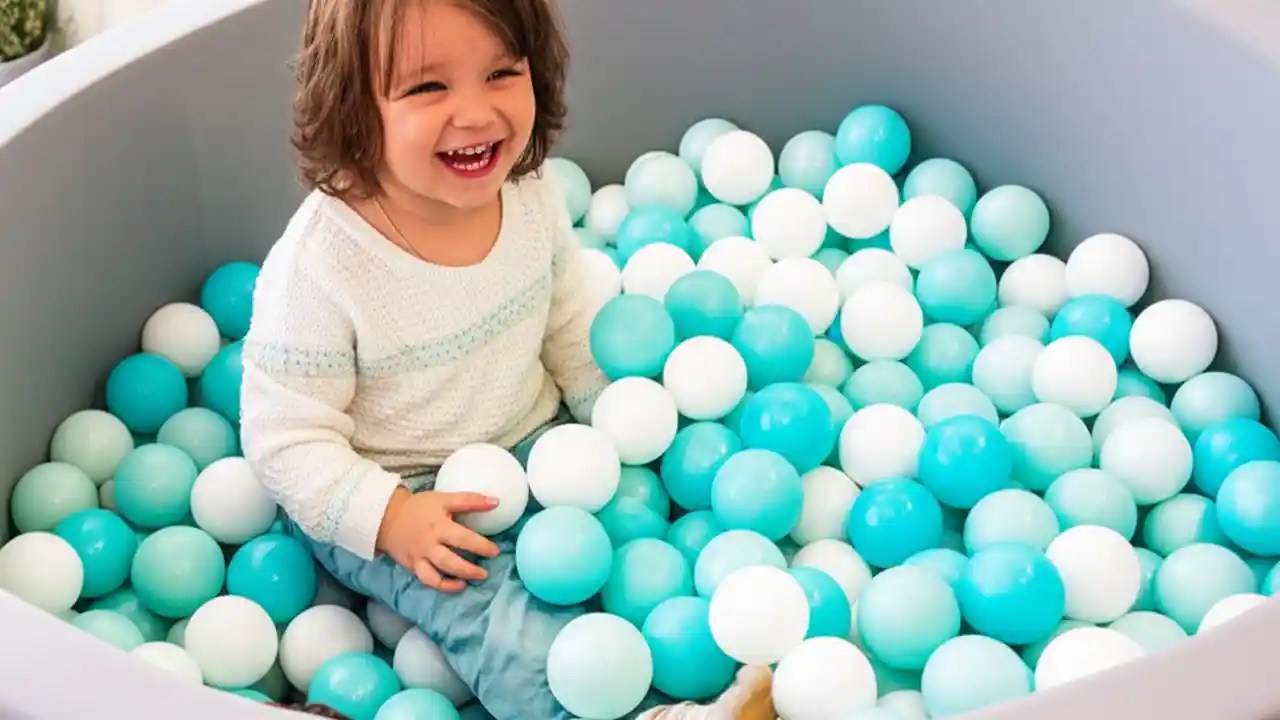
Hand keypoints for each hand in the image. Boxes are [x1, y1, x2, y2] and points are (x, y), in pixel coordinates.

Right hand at [375, 487, 501, 592]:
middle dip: (469, 569)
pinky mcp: (413, 566)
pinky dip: (443, 586)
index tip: (495, 551)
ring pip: (437, 575)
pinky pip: (428, 580)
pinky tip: (458, 586)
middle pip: (449, 561)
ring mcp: (420, 557)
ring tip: (474, 579)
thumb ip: (470, 500)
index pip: (462, 538)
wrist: (388, 518)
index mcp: (438, 526)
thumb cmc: (420, 507)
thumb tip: (496, 502)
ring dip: (456, 579)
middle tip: (485, 572)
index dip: (480, 546)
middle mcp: (429, 544)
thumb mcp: (444, 498)